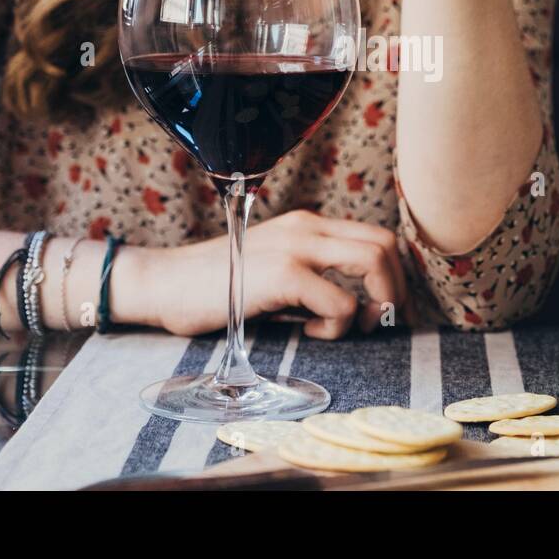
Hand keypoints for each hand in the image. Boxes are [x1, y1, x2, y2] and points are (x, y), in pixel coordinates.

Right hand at [131, 210, 408, 338]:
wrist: (163, 284)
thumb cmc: (216, 288)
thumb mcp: (273, 274)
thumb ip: (313, 279)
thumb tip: (360, 309)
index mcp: (307, 225)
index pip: (376, 236)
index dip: (395, 274)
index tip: (389, 309)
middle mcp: (307, 227)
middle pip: (384, 245)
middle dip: (395, 290)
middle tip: (380, 323)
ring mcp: (296, 246)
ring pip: (373, 262)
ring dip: (374, 304)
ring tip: (347, 327)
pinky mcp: (283, 273)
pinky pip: (340, 302)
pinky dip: (336, 326)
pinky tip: (308, 332)